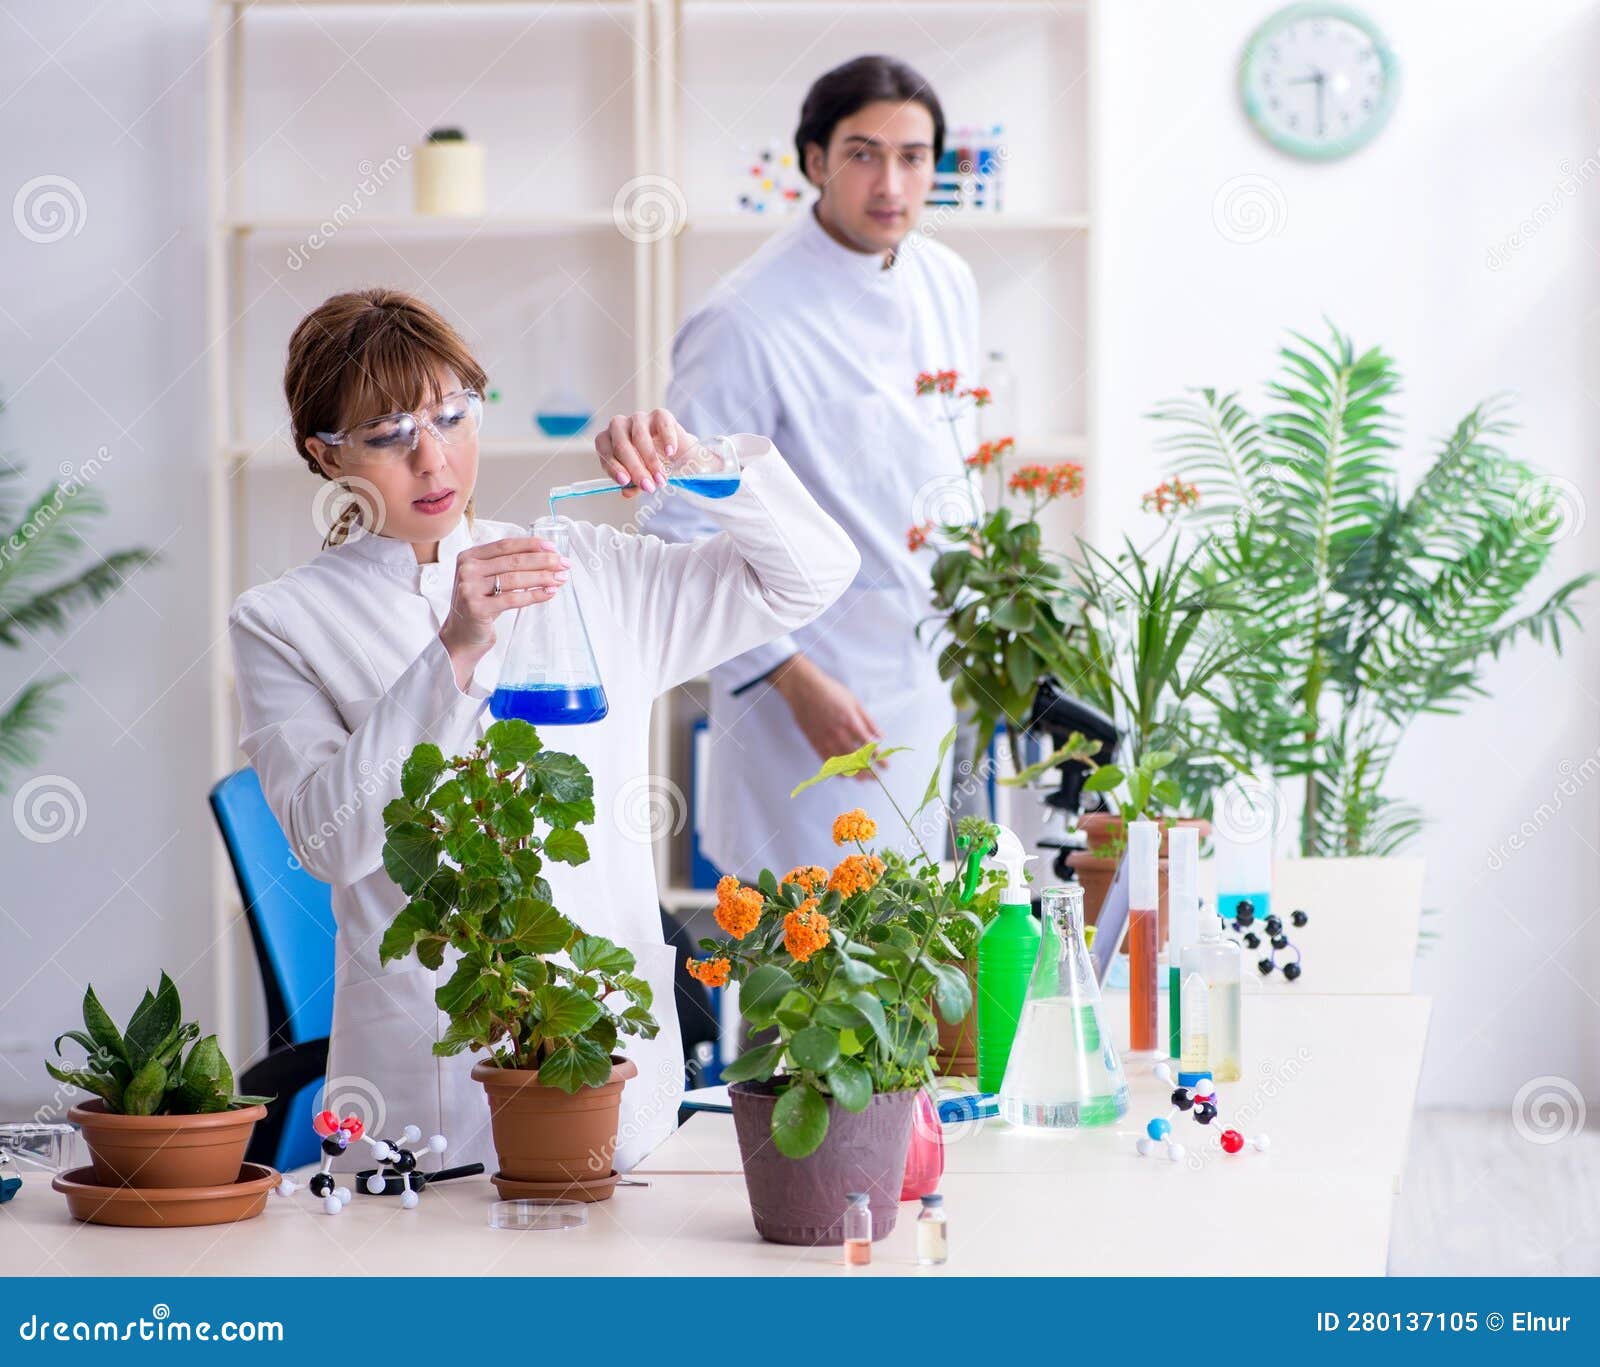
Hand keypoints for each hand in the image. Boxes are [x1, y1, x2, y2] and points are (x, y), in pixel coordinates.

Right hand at [438, 534, 570, 688]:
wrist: (462, 635)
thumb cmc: (480, 604)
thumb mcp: (488, 579)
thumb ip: (507, 565)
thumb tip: (546, 556)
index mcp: (469, 556)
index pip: (505, 545)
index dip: (531, 545)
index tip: (553, 547)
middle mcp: (467, 569)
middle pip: (513, 561)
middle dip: (543, 561)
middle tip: (564, 563)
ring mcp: (470, 589)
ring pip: (515, 579)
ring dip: (542, 577)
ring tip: (560, 578)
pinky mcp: (477, 608)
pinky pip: (512, 599)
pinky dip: (534, 595)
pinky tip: (549, 593)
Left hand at [595, 408, 695, 498]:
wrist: (677, 457)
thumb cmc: (650, 466)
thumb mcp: (640, 479)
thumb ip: (632, 485)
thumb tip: (626, 492)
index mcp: (609, 439)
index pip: (603, 447)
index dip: (612, 465)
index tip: (625, 481)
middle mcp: (621, 426)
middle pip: (621, 444)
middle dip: (635, 468)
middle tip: (647, 486)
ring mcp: (640, 418)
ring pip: (640, 436)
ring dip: (651, 460)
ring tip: (660, 479)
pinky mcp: (660, 415)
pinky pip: (662, 424)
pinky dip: (667, 439)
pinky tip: (670, 453)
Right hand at [771, 655, 883, 777]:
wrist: (804, 689)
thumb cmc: (830, 691)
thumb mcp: (854, 702)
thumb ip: (868, 721)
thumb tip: (881, 736)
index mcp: (851, 722)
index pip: (869, 747)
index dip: (879, 759)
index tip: (886, 766)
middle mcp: (838, 734)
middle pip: (857, 760)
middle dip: (869, 772)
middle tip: (877, 777)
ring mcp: (825, 740)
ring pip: (842, 764)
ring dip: (855, 775)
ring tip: (864, 780)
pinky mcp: (815, 743)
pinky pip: (828, 762)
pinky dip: (837, 771)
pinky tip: (845, 776)